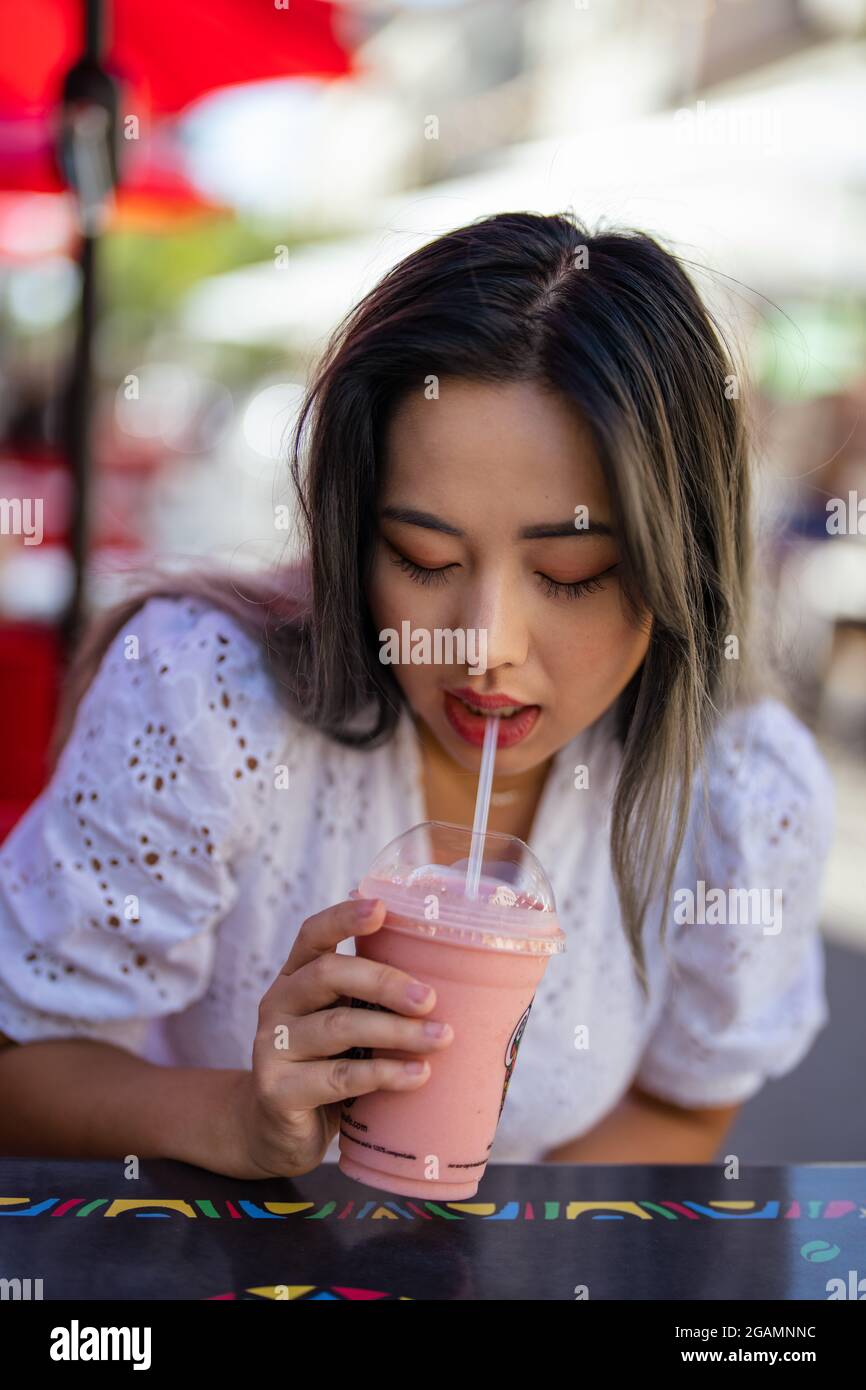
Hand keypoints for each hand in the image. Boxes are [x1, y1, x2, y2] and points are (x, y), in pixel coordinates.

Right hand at [229, 897, 453, 1178]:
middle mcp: (278, 1002)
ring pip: (339, 1027)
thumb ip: (372, 1000)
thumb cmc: (326, 1067)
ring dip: (396, 1032)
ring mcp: (272, 1046)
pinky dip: (384, 1074)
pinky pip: (338, 1078)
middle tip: (431, 999)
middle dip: (385, 982)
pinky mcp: (278, 1091)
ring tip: (441, 1039)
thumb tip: (455, 978)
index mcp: (295, 976)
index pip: (313, 934)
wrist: (275, 1134)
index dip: (344, 917)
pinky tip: (418, 1075)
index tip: (382, 907)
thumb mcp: (343, 1023)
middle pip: (328, 974)